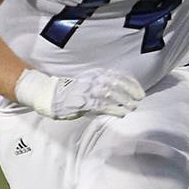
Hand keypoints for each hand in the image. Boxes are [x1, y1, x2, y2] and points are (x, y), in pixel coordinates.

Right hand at [14, 68, 144, 118]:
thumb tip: (120, 94)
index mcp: (94, 74)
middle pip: (116, 83)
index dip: (130, 83)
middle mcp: (91, 80)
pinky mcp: (82, 102)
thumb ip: (102, 86)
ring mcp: (87, 91)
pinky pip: (101, 105)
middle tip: (139, 99)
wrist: (49, 95)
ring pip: (110, 93)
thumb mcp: (87, 84)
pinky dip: (114, 109)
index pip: (116, 75)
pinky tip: (122, 113)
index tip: (139, 91)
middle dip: (130, 91)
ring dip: (124, 101)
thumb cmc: (70, 92)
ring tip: (133, 107)